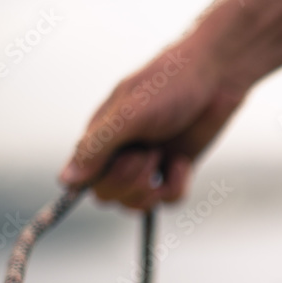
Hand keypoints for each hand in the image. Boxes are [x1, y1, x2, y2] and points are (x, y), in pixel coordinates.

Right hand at [59, 28, 248, 209]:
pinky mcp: (174, 171)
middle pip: (107, 196)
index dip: (99, 180)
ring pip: (135, 204)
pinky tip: (181, 163)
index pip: (82, 179)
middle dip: (128, 181)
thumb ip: (97, 147)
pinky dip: (176, 187)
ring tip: (162, 156)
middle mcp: (119, 154)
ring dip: (150, 189)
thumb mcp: (129, 115)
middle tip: (148, 153)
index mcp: (99, 137)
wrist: (215, 77)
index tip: (120, 161)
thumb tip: (66, 180)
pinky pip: (168, 200)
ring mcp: (148, 165)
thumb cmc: (167, 85)